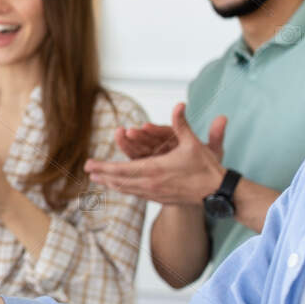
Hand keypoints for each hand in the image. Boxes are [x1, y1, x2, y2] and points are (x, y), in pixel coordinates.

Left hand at [84, 103, 228, 206]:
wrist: (217, 192)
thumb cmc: (206, 166)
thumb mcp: (193, 143)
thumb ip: (182, 123)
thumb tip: (180, 104)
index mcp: (155, 169)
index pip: (122, 169)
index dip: (103, 167)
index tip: (88, 164)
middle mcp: (151, 184)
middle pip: (119, 180)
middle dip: (101, 174)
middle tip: (87, 170)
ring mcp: (155, 193)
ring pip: (126, 189)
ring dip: (110, 183)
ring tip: (98, 179)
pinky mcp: (160, 199)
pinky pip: (136, 194)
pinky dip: (124, 189)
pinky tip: (119, 186)